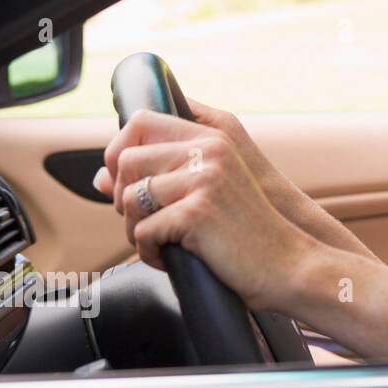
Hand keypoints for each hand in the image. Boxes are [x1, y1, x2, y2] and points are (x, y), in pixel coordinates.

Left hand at [96, 110, 314, 311]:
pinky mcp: (197, 212)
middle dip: (125, 200)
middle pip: (125, 161)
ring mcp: (204, 180)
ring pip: (129, 199)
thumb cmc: (247, 233)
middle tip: (151, 223)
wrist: (287, 265)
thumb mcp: (208, 192)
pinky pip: (143, 233)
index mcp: (213, 139)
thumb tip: (100, 177)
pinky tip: (174, 258)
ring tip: (164, 242)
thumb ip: (158, 175)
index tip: (132, 183)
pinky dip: (150, 254)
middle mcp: (210, 151)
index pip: (139, 122)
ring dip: (136, 231)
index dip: (120, 152)